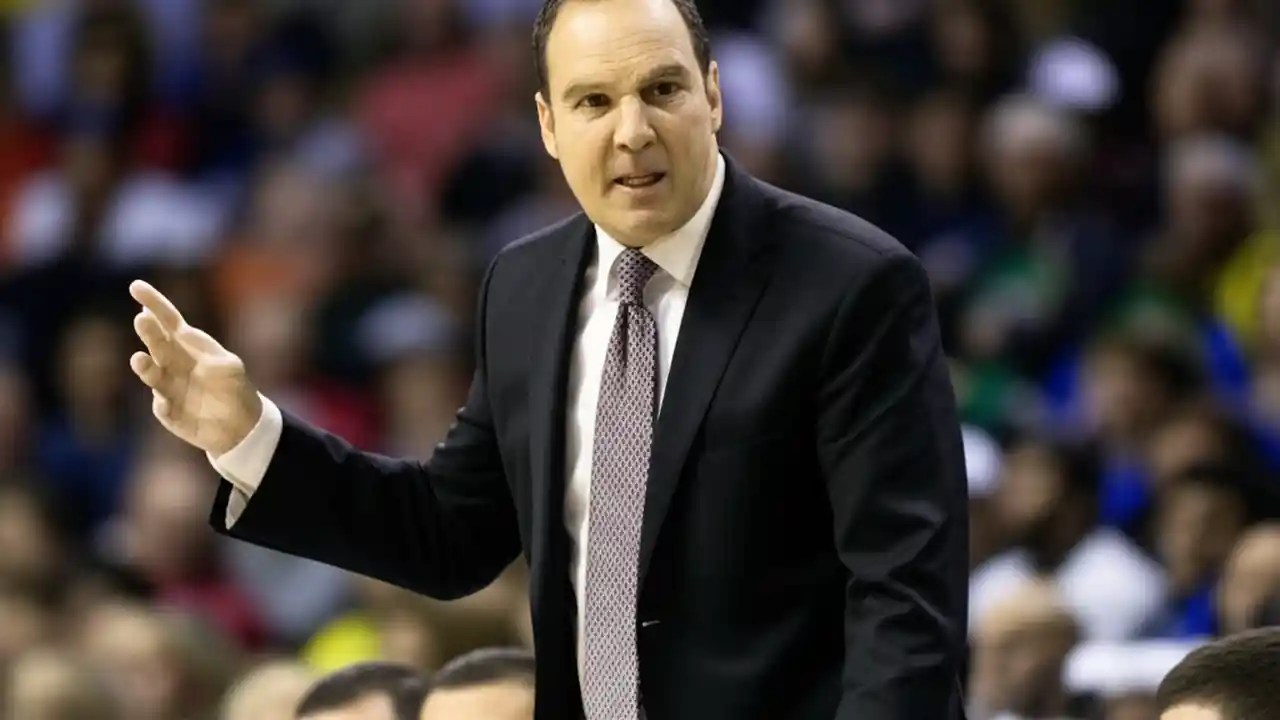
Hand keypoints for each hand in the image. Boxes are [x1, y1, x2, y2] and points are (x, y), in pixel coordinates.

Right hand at [128, 280, 262, 456]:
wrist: (238, 425)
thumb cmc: (234, 389)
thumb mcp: (232, 371)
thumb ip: (218, 363)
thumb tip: (199, 359)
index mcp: (189, 346)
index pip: (169, 321)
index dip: (154, 303)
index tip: (136, 286)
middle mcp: (173, 363)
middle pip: (158, 344)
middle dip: (149, 332)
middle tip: (142, 320)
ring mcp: (168, 387)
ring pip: (152, 374)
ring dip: (145, 367)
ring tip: (139, 359)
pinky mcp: (168, 411)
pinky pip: (162, 407)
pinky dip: (163, 405)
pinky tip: (166, 405)